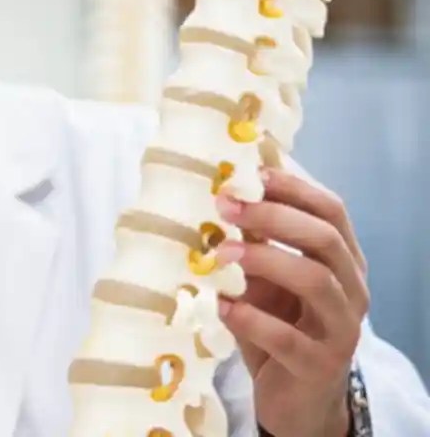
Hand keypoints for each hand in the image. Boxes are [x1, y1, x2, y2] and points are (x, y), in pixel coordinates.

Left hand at [214, 167, 366, 436]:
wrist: (296, 397)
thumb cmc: (278, 325)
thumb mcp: (263, 278)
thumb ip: (251, 241)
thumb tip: (218, 194)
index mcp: (342, 260)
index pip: (331, 210)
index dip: (293, 188)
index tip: (249, 174)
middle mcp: (352, 289)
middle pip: (325, 239)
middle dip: (274, 216)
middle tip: (225, 205)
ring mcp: (341, 328)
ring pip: (315, 282)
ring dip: (265, 260)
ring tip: (221, 254)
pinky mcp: (319, 365)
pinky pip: (288, 338)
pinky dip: (251, 319)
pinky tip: (220, 306)